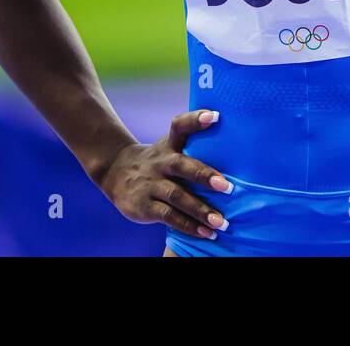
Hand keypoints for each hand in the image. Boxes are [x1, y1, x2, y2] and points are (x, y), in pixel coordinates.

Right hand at [94, 109, 233, 239]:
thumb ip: (194, 145)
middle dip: (204, 175)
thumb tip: (235, 148)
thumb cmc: (157, 161)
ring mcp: (151, 184)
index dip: (196, 119)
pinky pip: (169, 217)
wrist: (114, 173)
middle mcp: (160, 162)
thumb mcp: (169, 147)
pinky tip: (206, 233)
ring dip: (200, 210)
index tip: (215, 117)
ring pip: (177, 196)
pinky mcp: (145, 205)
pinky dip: (189, 226)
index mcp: (168, 145)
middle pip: (181, 166)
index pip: (180, 126)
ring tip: (221, 222)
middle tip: (228, 187)